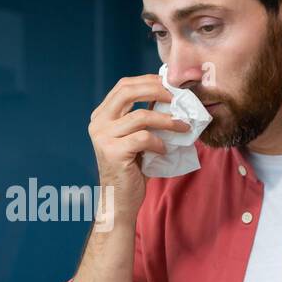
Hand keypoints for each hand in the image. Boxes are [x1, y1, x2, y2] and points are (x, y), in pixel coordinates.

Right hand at [88, 75, 189, 223]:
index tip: (171, 85)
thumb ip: (144, 117)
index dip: (148, 81)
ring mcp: (103, 137)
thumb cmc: (132, 168)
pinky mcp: (113, 152)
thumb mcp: (136, 137)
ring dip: (167, 120)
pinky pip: (143, 138)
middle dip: (157, 90)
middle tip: (178, 98)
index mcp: (101, 115)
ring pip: (140, 116)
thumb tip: (171, 96)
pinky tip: (165, 149)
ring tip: (183, 127)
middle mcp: (98, 123)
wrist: (119, 200)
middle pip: (127, 91)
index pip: (124, 86)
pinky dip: (159, 142)